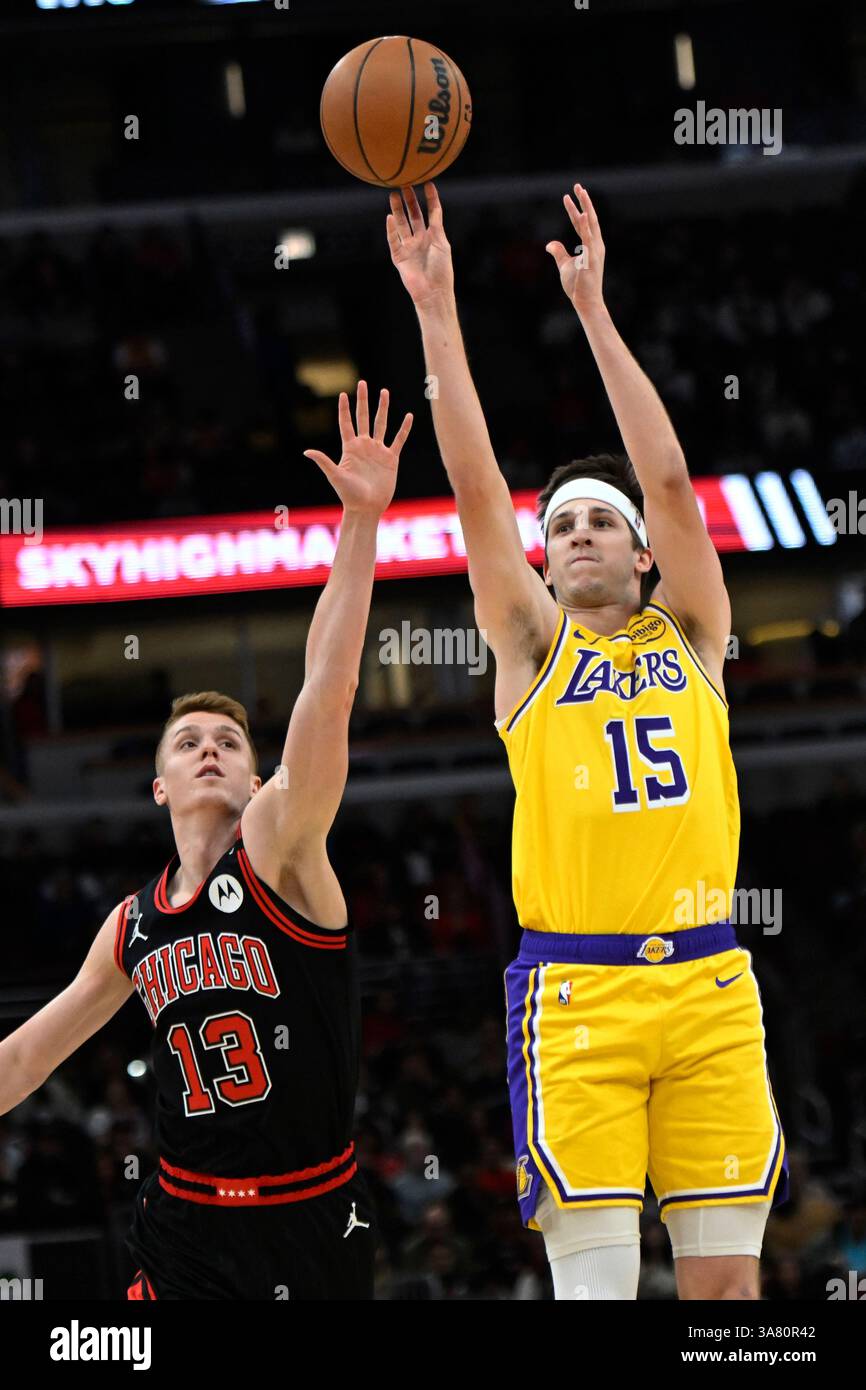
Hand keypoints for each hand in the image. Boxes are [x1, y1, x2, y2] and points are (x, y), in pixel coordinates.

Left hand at [303, 381, 412, 516]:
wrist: (366, 508)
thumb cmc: (348, 494)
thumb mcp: (335, 476)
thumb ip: (324, 461)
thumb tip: (307, 451)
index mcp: (350, 448)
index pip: (346, 423)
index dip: (344, 409)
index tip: (342, 394)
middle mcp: (364, 446)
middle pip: (363, 417)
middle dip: (363, 400)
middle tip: (362, 383)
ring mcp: (378, 451)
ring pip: (381, 424)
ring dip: (382, 408)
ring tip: (384, 391)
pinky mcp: (391, 459)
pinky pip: (398, 440)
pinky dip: (404, 429)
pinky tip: (408, 416)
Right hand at [386, 182, 454, 306]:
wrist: (433, 292)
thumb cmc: (441, 270)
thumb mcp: (442, 243)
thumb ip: (437, 225)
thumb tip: (434, 208)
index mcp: (433, 236)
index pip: (432, 213)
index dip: (430, 199)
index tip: (428, 183)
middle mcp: (420, 240)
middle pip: (413, 216)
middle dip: (409, 200)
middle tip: (405, 184)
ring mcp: (409, 248)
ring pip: (402, 225)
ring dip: (398, 210)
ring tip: (393, 194)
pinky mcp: (399, 257)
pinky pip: (393, 240)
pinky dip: (391, 230)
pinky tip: (389, 217)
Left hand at [545, 182, 605, 316]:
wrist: (585, 302)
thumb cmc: (578, 285)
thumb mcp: (564, 265)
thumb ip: (559, 252)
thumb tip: (549, 244)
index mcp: (590, 245)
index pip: (581, 223)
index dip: (574, 209)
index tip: (568, 196)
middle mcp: (595, 245)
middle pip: (590, 218)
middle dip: (584, 201)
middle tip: (577, 186)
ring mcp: (595, 250)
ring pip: (591, 224)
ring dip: (586, 207)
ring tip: (580, 192)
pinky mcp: (592, 258)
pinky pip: (588, 238)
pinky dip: (585, 226)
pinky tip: (580, 214)